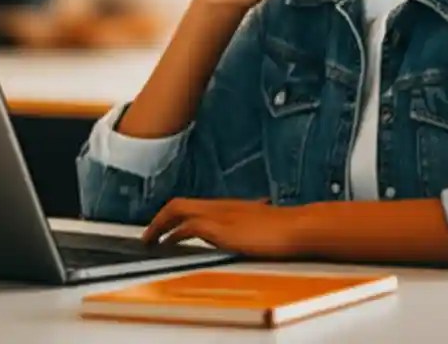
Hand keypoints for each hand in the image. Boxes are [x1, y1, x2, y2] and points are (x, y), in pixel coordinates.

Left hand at [142, 198, 308, 258]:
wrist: (298, 227)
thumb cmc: (288, 227)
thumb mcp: (268, 221)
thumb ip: (259, 218)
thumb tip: (265, 213)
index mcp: (230, 206)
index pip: (195, 204)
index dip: (176, 215)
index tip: (166, 227)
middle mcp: (221, 206)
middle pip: (179, 203)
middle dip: (159, 218)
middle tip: (149, 235)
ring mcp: (220, 215)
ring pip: (178, 209)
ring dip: (159, 225)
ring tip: (149, 240)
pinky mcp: (221, 228)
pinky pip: (188, 227)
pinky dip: (174, 234)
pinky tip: (168, 245)